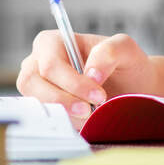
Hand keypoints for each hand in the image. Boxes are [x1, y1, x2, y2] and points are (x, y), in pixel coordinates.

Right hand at [16, 31, 158, 120]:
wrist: (130, 88)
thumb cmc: (123, 65)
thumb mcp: (125, 49)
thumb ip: (109, 52)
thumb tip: (90, 73)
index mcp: (52, 42)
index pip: (50, 64)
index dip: (72, 82)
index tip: (98, 95)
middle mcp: (37, 63)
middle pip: (33, 84)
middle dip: (64, 100)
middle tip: (90, 110)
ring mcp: (36, 87)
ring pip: (37, 103)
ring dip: (65, 113)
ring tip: (90, 114)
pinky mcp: (43, 108)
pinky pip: (44, 118)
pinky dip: (64, 122)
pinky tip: (83, 120)